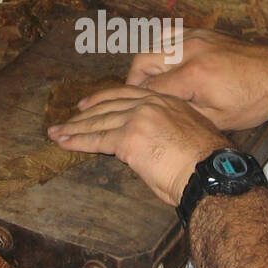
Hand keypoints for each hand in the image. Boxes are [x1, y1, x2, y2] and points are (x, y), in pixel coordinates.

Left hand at [47, 85, 226, 205]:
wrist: (210, 172)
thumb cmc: (205, 165)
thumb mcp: (186, 136)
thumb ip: (164, 133)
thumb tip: (151, 144)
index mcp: (168, 101)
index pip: (128, 95)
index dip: (104, 99)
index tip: (89, 104)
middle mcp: (152, 103)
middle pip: (109, 105)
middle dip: (85, 114)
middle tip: (67, 120)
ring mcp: (139, 118)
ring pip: (99, 121)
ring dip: (75, 129)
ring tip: (57, 133)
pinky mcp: (128, 137)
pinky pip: (97, 139)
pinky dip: (78, 142)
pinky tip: (64, 144)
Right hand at [127, 25, 267, 130]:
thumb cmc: (255, 100)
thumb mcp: (219, 119)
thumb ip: (184, 114)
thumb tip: (158, 113)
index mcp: (193, 75)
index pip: (150, 88)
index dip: (141, 103)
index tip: (136, 113)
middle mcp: (189, 50)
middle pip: (142, 61)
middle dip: (134, 80)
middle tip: (136, 98)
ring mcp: (195, 36)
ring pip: (152, 45)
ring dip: (146, 64)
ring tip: (148, 84)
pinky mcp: (202, 31)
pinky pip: (169, 36)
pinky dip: (160, 50)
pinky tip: (165, 66)